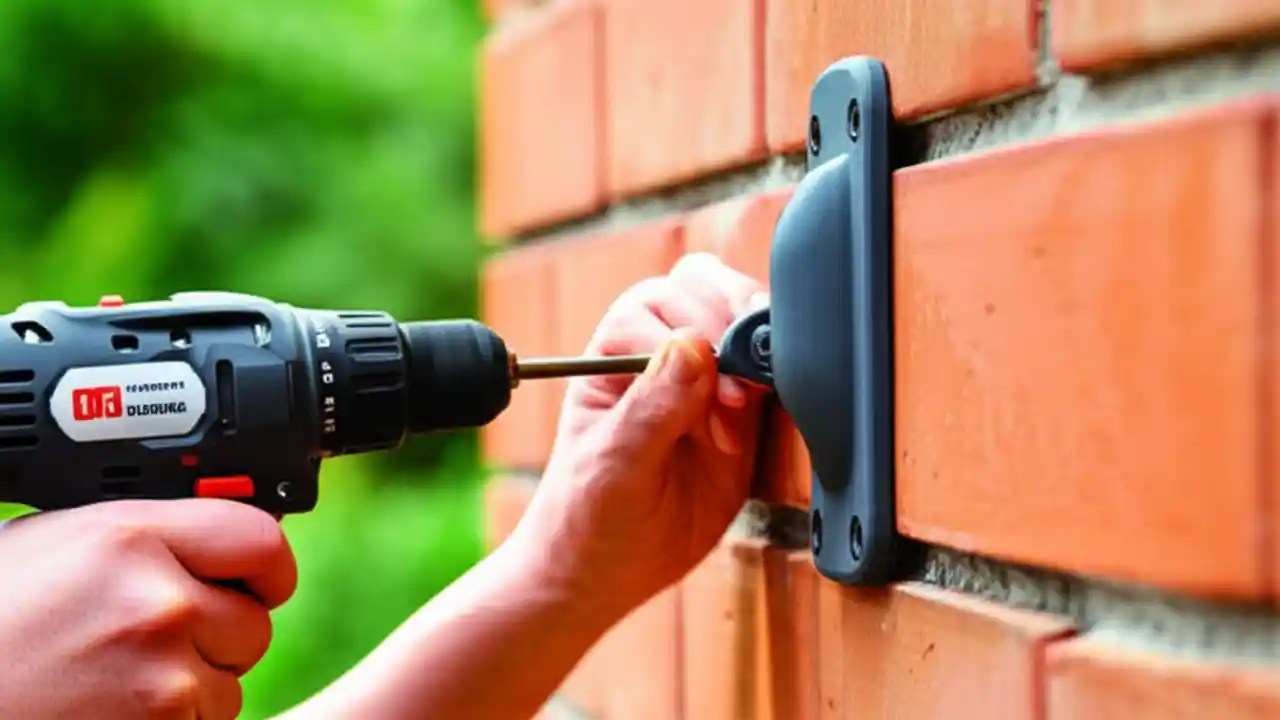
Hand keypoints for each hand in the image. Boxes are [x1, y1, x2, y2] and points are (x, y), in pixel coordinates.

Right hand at [0, 499, 296, 719]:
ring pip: (230, 683)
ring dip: (190, 689)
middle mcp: (159, 601)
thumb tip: (213, 543)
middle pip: (254, 622)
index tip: (260, 583)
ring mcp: (162, 675)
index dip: (266, 568)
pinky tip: (107, 712)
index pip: (261, 539)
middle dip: (217, 638)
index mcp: (130, 538)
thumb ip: (139, 539)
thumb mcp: (49, 548)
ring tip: (108, 684)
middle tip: (148, 647)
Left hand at [512, 253, 768, 615]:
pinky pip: (773, 375)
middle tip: (737, 397)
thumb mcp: (613, 465)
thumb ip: (652, 406)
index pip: (666, 304)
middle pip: (710, 291)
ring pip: (746, 322)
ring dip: (759, 353)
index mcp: (616, 349)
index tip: (710, 398)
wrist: (604, 575)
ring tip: (745, 411)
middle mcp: (661, 351)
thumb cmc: (586, 516)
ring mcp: (704, 380)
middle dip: (733, 332)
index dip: (696, 340)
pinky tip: (769, 417)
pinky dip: (784, 384)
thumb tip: (693, 346)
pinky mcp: (741, 414)